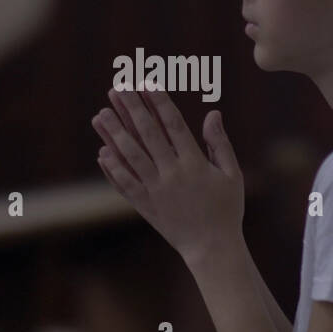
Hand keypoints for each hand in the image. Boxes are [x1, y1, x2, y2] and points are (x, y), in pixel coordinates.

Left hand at [91, 86, 244, 267]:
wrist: (212, 248)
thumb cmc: (226, 209)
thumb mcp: (231, 174)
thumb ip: (220, 143)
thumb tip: (213, 113)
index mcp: (194, 163)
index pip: (173, 124)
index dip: (158, 101)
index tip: (147, 82)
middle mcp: (172, 174)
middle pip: (147, 135)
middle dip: (132, 109)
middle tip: (117, 88)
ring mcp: (156, 191)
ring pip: (131, 157)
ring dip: (114, 134)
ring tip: (100, 114)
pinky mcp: (145, 206)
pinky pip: (125, 184)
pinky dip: (113, 168)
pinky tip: (102, 152)